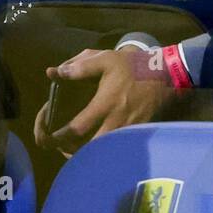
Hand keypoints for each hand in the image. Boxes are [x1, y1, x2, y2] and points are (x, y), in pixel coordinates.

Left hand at [32, 48, 177, 155]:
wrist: (167, 75)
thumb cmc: (134, 66)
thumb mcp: (106, 59)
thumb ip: (79, 67)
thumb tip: (53, 72)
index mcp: (104, 105)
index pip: (76, 129)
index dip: (58, 137)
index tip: (46, 136)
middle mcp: (114, 122)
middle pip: (88, 149)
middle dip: (70, 152)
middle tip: (58, 145)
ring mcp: (126, 131)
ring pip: (101, 152)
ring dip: (84, 152)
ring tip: (71, 146)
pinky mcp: (136, 133)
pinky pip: (114, 148)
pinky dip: (101, 149)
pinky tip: (93, 142)